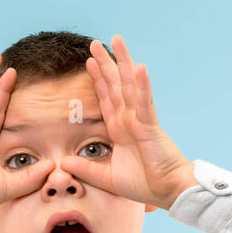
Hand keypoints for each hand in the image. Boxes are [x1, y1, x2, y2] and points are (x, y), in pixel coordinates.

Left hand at [58, 34, 195, 210]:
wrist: (168, 192)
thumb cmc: (144, 184)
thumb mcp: (106, 178)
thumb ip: (85, 169)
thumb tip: (63, 162)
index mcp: (120, 129)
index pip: (106, 98)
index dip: (97, 79)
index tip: (87, 62)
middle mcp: (129, 119)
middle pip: (116, 84)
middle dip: (105, 63)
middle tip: (94, 42)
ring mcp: (141, 120)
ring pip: (130, 85)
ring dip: (124, 61)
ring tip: (116, 39)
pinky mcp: (150, 126)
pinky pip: (145, 103)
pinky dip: (143, 85)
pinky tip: (140, 67)